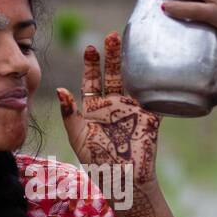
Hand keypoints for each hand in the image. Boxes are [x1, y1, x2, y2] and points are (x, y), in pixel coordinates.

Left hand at [56, 32, 160, 186]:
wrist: (124, 180)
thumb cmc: (98, 163)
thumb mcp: (78, 137)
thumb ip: (70, 114)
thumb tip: (60, 89)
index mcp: (94, 109)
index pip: (91, 81)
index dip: (91, 65)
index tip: (90, 48)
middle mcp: (113, 105)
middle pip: (112, 75)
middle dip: (111, 56)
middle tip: (111, 36)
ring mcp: (132, 109)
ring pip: (131, 80)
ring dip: (129, 63)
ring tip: (127, 43)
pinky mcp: (150, 117)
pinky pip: (154, 97)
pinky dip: (155, 83)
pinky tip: (154, 64)